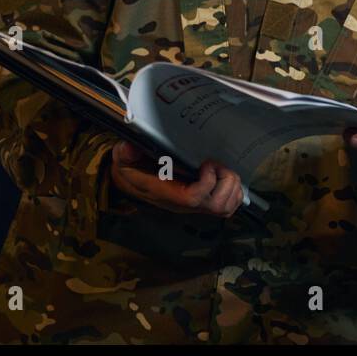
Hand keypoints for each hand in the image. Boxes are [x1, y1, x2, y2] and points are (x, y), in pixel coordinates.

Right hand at [108, 141, 243, 217]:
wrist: (131, 180)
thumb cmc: (132, 167)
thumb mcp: (123, 158)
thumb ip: (125, 153)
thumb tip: (128, 148)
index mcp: (165, 192)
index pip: (192, 198)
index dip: (206, 182)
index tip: (206, 163)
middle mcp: (182, 202)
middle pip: (216, 206)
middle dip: (225, 182)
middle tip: (218, 164)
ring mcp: (193, 205)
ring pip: (225, 207)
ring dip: (232, 186)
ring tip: (223, 169)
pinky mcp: (201, 202)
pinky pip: (227, 205)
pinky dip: (234, 192)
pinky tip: (226, 176)